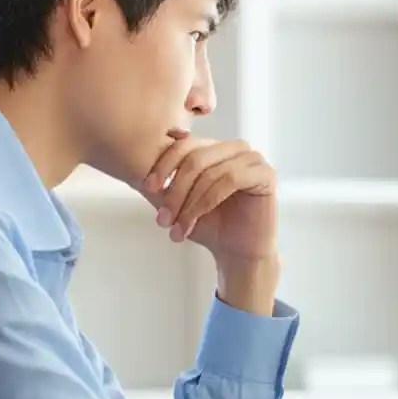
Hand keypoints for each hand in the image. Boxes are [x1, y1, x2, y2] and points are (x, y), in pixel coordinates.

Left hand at [141, 131, 276, 262]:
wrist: (237, 254)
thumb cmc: (209, 226)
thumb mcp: (179, 202)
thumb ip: (162, 185)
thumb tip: (132, 169)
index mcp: (214, 148)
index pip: (184, 144)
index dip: (164, 164)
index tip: (147, 188)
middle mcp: (234, 147)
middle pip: (196, 158)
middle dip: (175, 191)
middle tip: (162, 219)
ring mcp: (252, 158)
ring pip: (210, 172)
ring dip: (188, 203)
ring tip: (176, 229)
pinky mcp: (265, 173)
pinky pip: (229, 180)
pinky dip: (206, 203)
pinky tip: (193, 224)